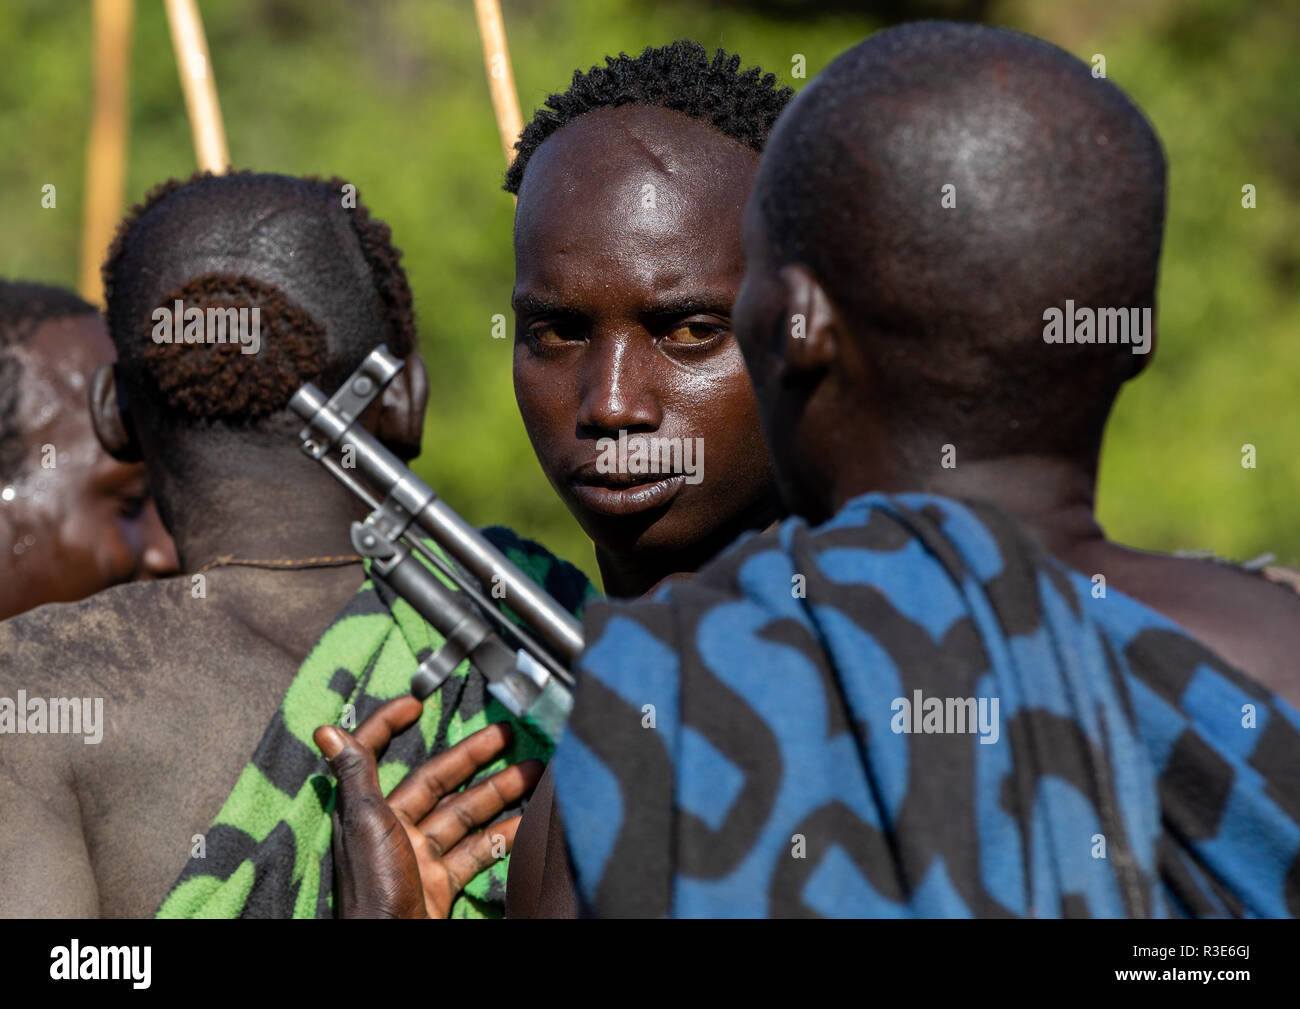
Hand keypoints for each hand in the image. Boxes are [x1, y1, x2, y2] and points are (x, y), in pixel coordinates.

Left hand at [314, 696, 543, 917]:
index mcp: (371, 811)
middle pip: (438, 782)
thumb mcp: (366, 823)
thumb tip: (327, 728)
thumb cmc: (373, 887)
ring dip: (500, 792)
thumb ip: (356, 774)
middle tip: (508, 733)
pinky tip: (529, 822)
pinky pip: (477, 853)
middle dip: (474, 755)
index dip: (390, 725)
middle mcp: (394, 829)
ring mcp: (420, 858)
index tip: (416, 702)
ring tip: (536, 771)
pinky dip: (503, 837)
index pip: (375, 754)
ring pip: (465, 814)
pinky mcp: (441, 886)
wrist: (389, 947)